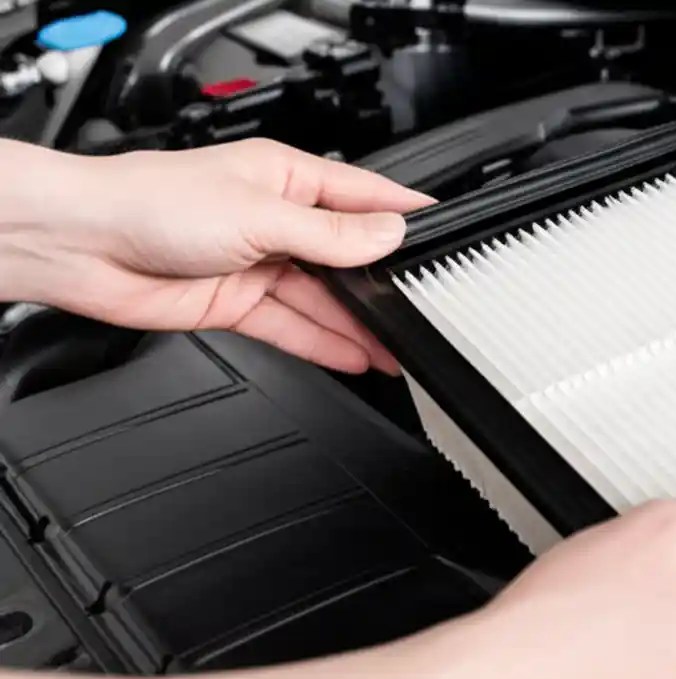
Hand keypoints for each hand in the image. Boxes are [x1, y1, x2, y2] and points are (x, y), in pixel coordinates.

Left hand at [0, 138, 431, 373]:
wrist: (82, 246)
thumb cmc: (152, 203)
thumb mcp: (261, 215)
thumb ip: (331, 235)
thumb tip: (388, 235)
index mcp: (285, 178)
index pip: (363, 195)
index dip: (404, 214)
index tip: (445, 231)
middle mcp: (275, 220)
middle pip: (347, 255)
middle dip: (383, 281)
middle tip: (425, 306)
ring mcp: (258, 263)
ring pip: (324, 298)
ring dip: (359, 322)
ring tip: (401, 345)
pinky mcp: (238, 302)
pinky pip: (294, 327)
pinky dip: (324, 343)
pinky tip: (358, 355)